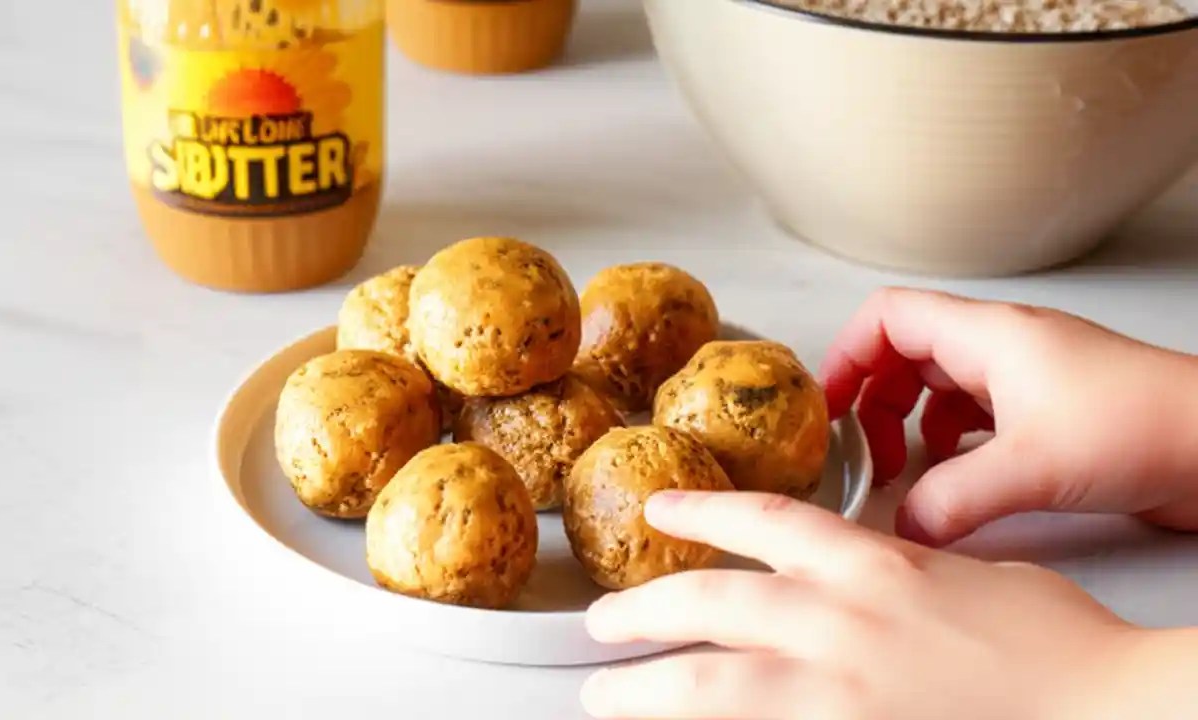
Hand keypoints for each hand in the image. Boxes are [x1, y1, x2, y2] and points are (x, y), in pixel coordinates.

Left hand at [581, 491, 1134, 719]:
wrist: (1107, 707)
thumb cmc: (1057, 645)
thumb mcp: (969, 576)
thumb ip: (898, 571)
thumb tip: (864, 575)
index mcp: (873, 564)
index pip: (763, 520)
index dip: (702, 510)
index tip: (661, 510)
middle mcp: (841, 621)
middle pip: (711, 603)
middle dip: (642, 611)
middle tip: (601, 624)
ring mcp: (838, 690)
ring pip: (710, 683)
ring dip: (644, 688)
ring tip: (602, 691)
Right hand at [819, 287, 1197, 545]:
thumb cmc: (1145, 426)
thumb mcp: (1030, 468)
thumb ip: (951, 500)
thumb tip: (902, 527)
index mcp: (988, 334)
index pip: (889, 316)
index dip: (848, 355)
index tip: (830, 405)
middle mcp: (1004, 347)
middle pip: (908, 353)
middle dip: (877, 400)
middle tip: (868, 451)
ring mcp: (1029, 378)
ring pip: (942, 385)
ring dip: (914, 423)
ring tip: (908, 469)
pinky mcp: (1052, 413)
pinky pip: (978, 414)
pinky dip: (953, 441)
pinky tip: (958, 475)